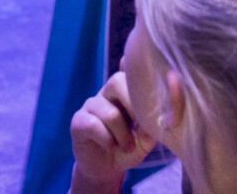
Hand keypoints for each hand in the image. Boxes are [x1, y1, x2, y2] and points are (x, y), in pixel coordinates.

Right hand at [69, 72, 154, 191]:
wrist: (105, 169)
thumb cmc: (129, 148)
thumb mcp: (146, 140)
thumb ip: (152, 128)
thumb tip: (158, 120)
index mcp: (125, 90)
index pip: (128, 69)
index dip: (135, 66)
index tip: (147, 70)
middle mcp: (107, 92)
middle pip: (117, 81)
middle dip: (133, 105)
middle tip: (141, 126)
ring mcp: (91, 105)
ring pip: (110, 113)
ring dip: (123, 135)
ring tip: (128, 147)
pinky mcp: (78, 122)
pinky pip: (94, 125)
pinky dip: (107, 140)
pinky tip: (112, 147)